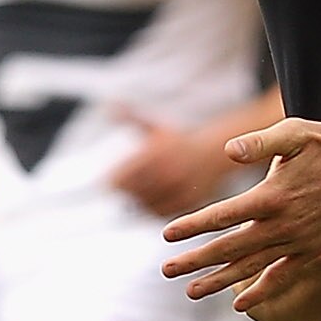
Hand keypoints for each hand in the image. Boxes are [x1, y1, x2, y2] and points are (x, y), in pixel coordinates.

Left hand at [108, 108, 240, 217]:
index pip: (123, 176)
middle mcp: (168, 171)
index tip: (107, 183)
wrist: (213, 155)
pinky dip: (152, 210)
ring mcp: (179, 188)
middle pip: (132, 192)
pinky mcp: (187, 202)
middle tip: (121, 193)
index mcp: (156, 153)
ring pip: (145, 204)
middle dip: (125, 193)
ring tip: (133, 199)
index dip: (113, 181)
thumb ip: (132, 118)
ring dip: (137, 203)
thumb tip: (111, 107)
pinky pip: (161, 213)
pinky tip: (150, 203)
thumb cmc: (178, 142)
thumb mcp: (157, 128)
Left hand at [159, 116, 320, 300]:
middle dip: (195, 260)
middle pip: (229, 248)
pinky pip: (282, 277)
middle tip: (166, 270)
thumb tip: (228, 150)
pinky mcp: (312, 250)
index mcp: (272, 195)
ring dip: (219, 280)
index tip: (167, 235)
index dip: (193, 226)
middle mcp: (283, 225)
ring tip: (191, 292)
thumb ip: (259, 143)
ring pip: (251, 267)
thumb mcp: (294, 133)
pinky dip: (261, 291)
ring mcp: (298, 242)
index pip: (222, 216)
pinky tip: (241, 305)